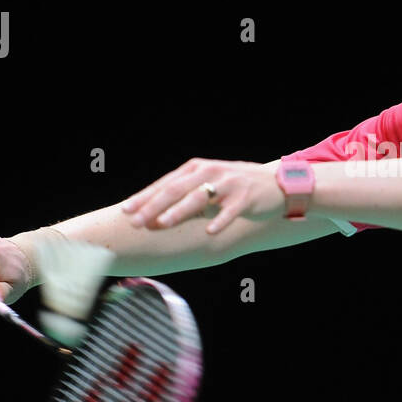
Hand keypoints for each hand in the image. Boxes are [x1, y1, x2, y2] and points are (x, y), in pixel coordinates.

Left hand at [121, 158, 285, 233]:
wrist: (275, 185)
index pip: (165, 184)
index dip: (145, 198)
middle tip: (137, 222)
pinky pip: (231, 210)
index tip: (126, 212)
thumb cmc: (234, 189)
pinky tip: (210, 232)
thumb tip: (151, 217)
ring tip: (162, 223)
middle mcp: (210, 172)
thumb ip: (183, 199)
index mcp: (196, 169)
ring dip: (179, 211)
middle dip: (154, 206)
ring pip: (199, 198)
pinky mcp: (246, 196)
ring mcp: (228, 183)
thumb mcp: (207, 188)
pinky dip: (220, 220)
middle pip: (176, 190)